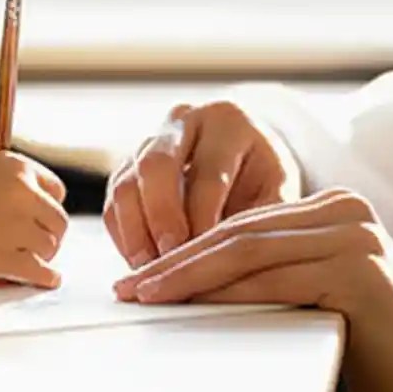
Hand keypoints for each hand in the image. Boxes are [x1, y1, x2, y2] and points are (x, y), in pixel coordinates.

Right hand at [0, 151, 69, 289]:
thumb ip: (0, 190)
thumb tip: (26, 217)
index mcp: (15, 166)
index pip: (55, 191)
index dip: (46, 209)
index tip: (38, 221)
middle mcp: (21, 192)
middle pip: (57, 221)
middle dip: (49, 235)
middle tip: (40, 248)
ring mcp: (12, 224)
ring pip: (49, 247)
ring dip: (42, 256)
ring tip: (32, 262)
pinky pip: (37, 271)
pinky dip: (45, 278)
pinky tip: (48, 280)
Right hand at [104, 101, 301, 268]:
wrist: (246, 162)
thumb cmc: (264, 180)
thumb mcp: (278, 193)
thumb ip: (259, 220)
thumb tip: (236, 263)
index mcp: (226, 121)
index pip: (207, 173)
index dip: (203, 219)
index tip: (205, 256)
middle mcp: (183, 122)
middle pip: (156, 165)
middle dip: (160, 218)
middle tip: (169, 259)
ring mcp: (149, 141)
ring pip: (126, 183)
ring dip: (135, 232)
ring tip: (151, 270)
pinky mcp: (127, 167)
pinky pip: (114, 201)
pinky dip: (123, 236)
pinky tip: (140, 263)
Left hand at [112, 189, 392, 391]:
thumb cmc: (368, 352)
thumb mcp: (317, 294)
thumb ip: (275, 272)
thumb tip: (196, 277)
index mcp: (341, 206)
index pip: (248, 223)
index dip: (191, 247)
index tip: (148, 273)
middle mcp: (350, 210)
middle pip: (242, 232)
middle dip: (180, 260)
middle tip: (133, 286)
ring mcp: (356, 236)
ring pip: (248, 252)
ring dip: (189, 275)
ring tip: (147, 295)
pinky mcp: (356, 271)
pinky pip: (271, 281)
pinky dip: (224, 295)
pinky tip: (190, 306)